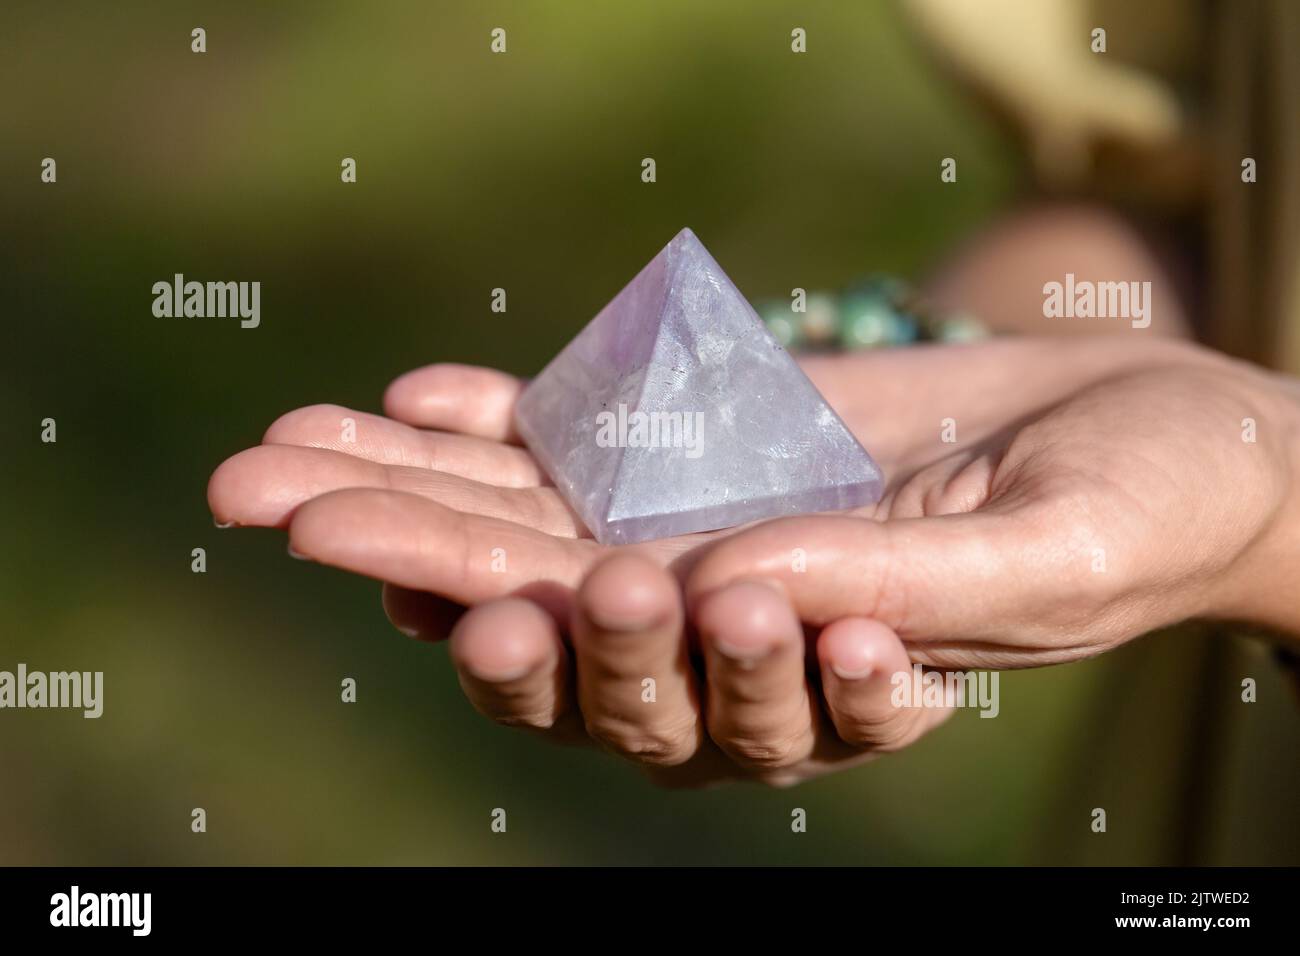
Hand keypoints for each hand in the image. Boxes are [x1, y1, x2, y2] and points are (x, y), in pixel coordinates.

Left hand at [207, 336, 1298, 784]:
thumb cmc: (1140, 512)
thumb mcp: (1043, 563)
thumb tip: (735, 581)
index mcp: (805, 694)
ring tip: (275, 456)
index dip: (558, 655)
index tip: (486, 608)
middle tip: (279, 511)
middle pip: (546, 608)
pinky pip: (589, 438)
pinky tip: (413, 392)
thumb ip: (894, 590)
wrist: (1155, 424)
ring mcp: (712, 524)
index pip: (655, 699)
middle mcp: (732, 620)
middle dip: (411, 558)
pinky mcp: (716, 443)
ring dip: (403, 482)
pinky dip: (502, 414)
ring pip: (534, 517)